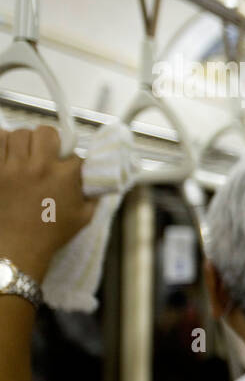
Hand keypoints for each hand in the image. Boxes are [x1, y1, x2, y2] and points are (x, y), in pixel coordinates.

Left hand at [0, 127, 95, 280]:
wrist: (17, 248)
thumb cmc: (50, 234)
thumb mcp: (84, 217)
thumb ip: (93, 196)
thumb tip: (98, 182)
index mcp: (65, 176)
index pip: (74, 154)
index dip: (72, 161)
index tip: (68, 170)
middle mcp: (40, 166)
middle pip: (46, 133)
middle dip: (49, 141)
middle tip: (46, 153)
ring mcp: (13, 167)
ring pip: (19, 133)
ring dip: (24, 141)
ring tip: (25, 154)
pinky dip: (2, 143)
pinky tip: (7, 153)